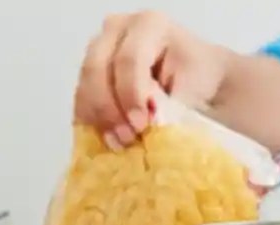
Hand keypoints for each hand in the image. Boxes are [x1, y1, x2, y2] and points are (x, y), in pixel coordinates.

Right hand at [75, 11, 231, 148]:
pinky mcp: (89, 77)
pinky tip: (107, 139)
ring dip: (98, 119)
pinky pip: (81, 101)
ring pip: (85, 87)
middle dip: (108, 108)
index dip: (131, 94)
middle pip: (97, 69)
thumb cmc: (198, 80)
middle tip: (126, 138)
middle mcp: (117, 31)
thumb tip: (149, 123)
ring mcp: (98, 51)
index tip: (141, 125)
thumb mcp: (193, 88)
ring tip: (119, 144)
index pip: (128, 58)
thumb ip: (170, 104)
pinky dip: (91, 123)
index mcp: (149, 25)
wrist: (196, 80)